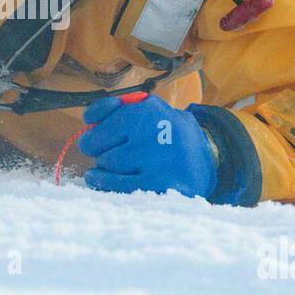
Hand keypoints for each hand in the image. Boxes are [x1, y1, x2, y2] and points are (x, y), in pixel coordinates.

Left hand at [78, 95, 216, 198]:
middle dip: (99, 150)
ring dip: (104, 168)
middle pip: (95, 144)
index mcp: (145, 109)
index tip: (99, 138)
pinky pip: (118, 186)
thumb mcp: (147, 108)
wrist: (206, 156)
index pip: (96, 117)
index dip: (93, 130)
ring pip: (105, 164)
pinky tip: (101, 180)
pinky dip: (105, 183)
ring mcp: (156, 158)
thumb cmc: (165, 132)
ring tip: (119, 166)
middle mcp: (151, 130)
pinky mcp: (161, 184)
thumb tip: (88, 119)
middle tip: (113, 153)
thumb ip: (114, 108)